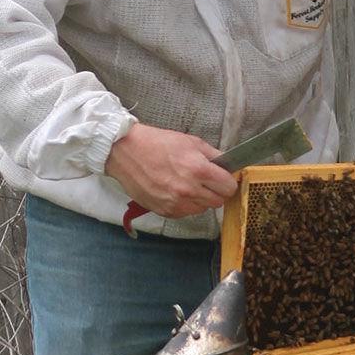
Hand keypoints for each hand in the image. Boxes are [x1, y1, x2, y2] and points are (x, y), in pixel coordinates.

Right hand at [105, 122, 237, 217]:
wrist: (126, 152)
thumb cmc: (157, 144)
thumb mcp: (191, 142)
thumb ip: (214, 156)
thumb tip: (228, 167)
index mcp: (199, 170)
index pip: (229, 187)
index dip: (227, 182)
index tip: (222, 178)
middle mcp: (189, 190)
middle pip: (218, 201)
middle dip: (215, 191)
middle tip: (204, 181)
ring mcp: (176, 203)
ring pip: (202, 209)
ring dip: (199, 199)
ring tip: (186, 184)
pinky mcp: (165, 211)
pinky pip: (185, 213)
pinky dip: (184, 205)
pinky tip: (174, 190)